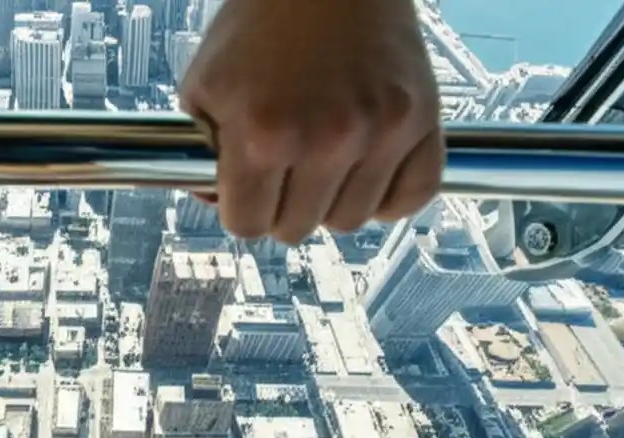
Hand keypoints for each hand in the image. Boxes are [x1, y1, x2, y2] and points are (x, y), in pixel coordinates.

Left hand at [180, 0, 443, 243]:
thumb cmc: (261, 22)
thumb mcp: (205, 85)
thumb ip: (201, 154)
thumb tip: (217, 204)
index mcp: (264, 135)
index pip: (248, 225)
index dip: (242, 208)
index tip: (248, 188)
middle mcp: (326, 140)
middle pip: (297, 230)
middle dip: (282, 205)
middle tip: (284, 168)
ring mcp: (380, 132)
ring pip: (351, 222)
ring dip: (333, 202)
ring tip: (324, 161)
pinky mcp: (421, 119)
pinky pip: (412, 198)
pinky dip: (389, 197)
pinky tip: (367, 173)